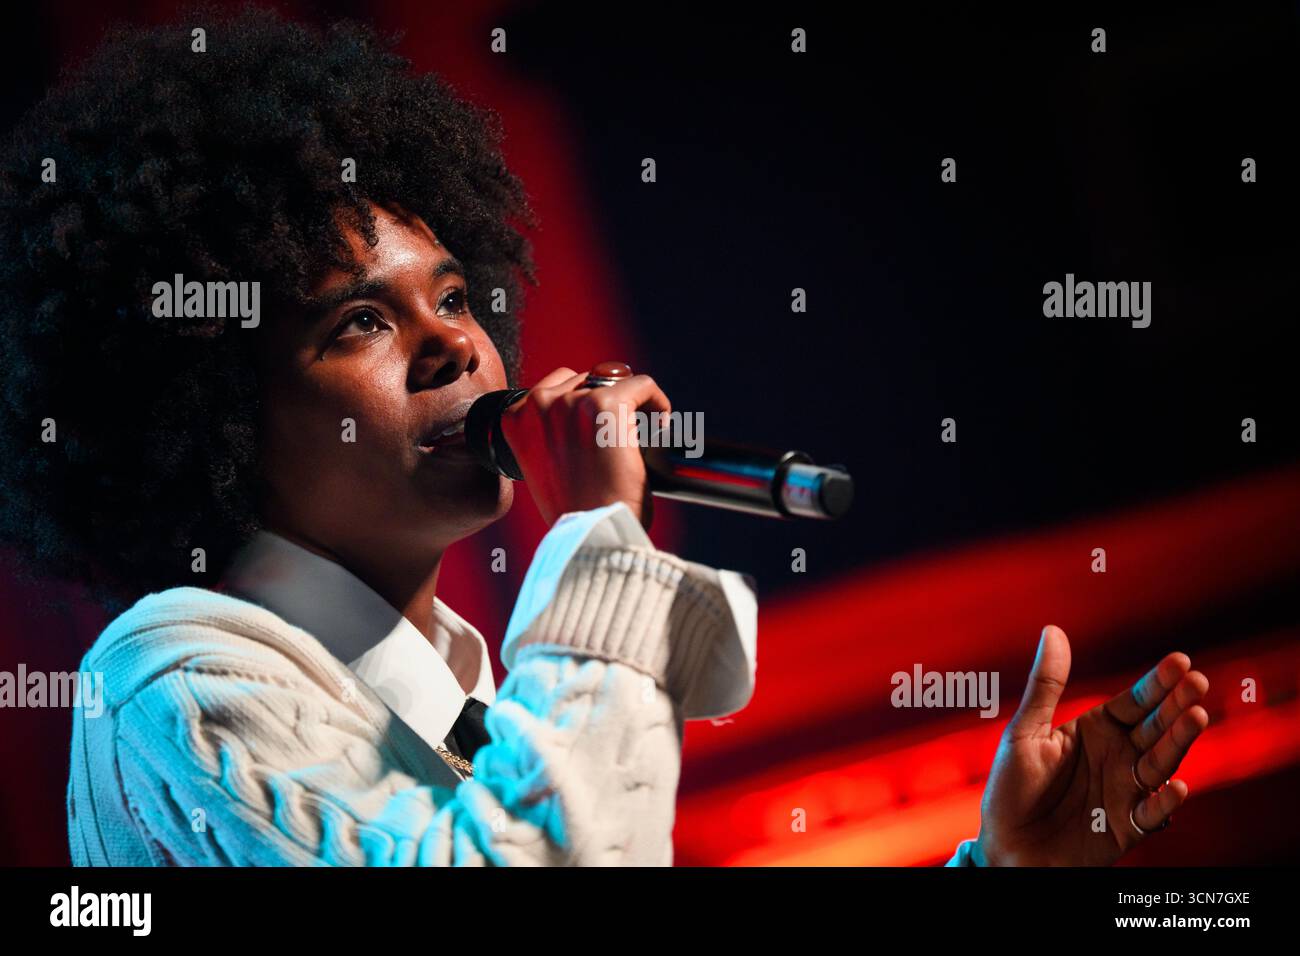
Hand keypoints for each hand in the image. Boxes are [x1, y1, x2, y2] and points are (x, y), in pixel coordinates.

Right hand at [498, 366, 670, 530]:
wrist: (591, 533)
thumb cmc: (573, 511)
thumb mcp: (542, 466)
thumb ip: (550, 434)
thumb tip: (579, 415)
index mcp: (516, 419)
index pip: (555, 387)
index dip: (582, 406)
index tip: (597, 430)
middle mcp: (539, 405)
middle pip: (585, 381)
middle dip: (604, 404)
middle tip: (618, 437)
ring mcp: (572, 403)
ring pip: (613, 381)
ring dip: (629, 404)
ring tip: (636, 433)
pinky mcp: (606, 406)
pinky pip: (641, 384)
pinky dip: (656, 400)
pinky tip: (660, 422)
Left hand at [973, 625, 1208, 865]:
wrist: (1007, 847)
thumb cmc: (1011, 787)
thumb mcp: (1024, 731)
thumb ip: (1045, 685)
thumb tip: (1053, 630)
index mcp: (1095, 731)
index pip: (1134, 702)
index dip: (1156, 683)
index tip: (1180, 661)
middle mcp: (1117, 757)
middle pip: (1154, 727)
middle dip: (1176, 705)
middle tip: (1197, 682)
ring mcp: (1125, 791)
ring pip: (1161, 762)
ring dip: (1179, 742)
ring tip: (1195, 718)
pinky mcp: (1127, 827)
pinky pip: (1153, 813)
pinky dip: (1166, 801)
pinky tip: (1176, 785)